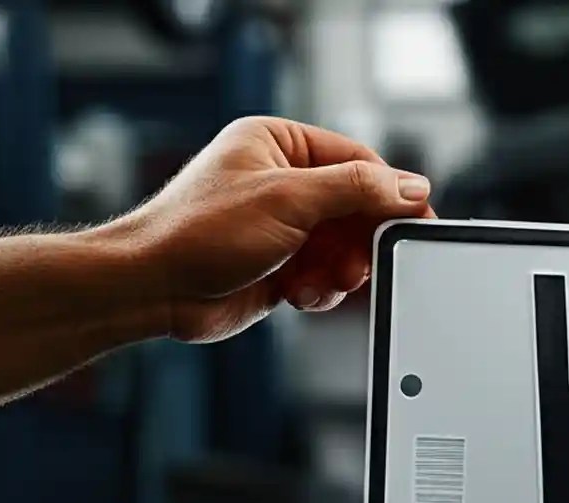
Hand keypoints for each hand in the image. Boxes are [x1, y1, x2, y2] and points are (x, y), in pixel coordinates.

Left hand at [122, 115, 434, 342]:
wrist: (152, 290)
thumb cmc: (196, 232)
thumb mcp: (288, 198)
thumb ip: (356, 189)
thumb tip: (409, 186)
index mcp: (278, 143)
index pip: (358, 161)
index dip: (391, 192)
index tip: (416, 218)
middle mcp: (281, 181)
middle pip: (356, 208)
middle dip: (359, 241)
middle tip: (364, 261)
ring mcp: (281, 226)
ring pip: (344, 247)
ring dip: (339, 270)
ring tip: (322, 280)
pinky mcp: (279, 265)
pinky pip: (324, 276)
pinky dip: (319, 288)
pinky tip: (297, 292)